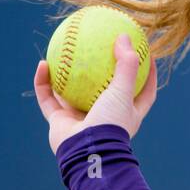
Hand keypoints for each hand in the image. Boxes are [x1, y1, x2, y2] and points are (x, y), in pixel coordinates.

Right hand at [34, 33, 158, 154]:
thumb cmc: (111, 123)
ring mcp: (82, 120)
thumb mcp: (124, 91)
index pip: (144, 91)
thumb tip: (126, 36)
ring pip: (72, 93)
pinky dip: (44, 83)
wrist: (85, 154)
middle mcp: (106, 116)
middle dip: (103, 72)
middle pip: (106, 90)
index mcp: (128, 113)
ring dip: (67, 75)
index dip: (148, 74)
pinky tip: (42, 64)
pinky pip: (48, 98)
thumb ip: (127, 65)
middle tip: (102, 48)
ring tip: (64, 51)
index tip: (146, 54)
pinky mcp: (60, 122)